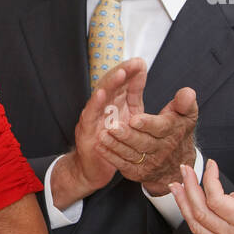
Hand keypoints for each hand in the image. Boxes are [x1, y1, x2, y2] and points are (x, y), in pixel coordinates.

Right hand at [54, 58, 146, 204]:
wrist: (94, 171)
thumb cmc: (112, 147)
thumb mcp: (129, 124)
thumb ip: (136, 104)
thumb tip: (148, 89)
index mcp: (115, 105)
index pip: (124, 85)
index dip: (132, 74)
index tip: (142, 63)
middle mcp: (103, 108)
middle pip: (113, 85)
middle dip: (123, 72)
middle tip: (134, 62)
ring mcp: (92, 118)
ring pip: (101, 96)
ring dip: (110, 83)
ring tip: (120, 73)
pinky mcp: (85, 131)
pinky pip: (90, 115)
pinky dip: (95, 103)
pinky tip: (102, 94)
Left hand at [97, 85, 198, 193]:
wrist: (176, 165)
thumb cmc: (177, 131)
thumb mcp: (186, 115)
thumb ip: (184, 102)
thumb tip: (187, 93)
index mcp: (173, 132)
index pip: (160, 128)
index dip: (148, 124)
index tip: (134, 119)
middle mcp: (162, 150)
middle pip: (143, 142)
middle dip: (128, 135)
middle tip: (113, 127)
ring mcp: (149, 163)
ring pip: (131, 154)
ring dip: (116, 146)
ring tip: (103, 136)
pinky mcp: (137, 172)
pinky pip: (123, 165)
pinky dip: (111, 157)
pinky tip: (100, 147)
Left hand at [169, 158, 233, 233]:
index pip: (216, 199)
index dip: (210, 179)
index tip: (212, 165)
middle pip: (199, 211)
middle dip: (188, 187)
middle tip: (184, 170)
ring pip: (195, 225)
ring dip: (183, 204)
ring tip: (176, 186)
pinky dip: (191, 221)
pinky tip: (187, 208)